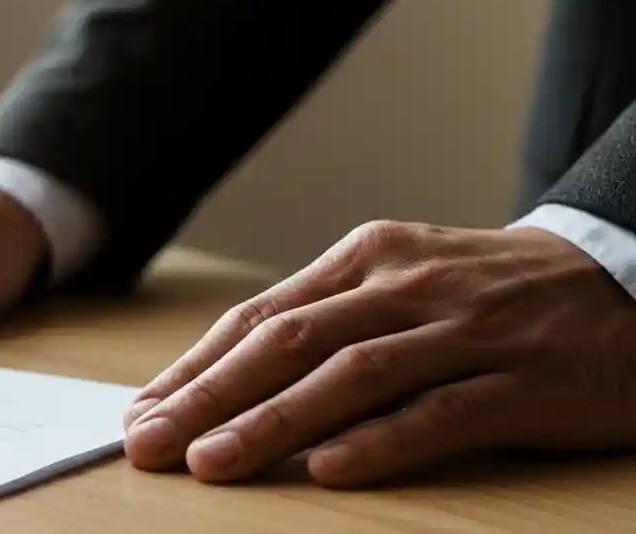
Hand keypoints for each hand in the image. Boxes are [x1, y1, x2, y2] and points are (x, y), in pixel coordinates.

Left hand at [123, 221, 635, 486]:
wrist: (624, 275)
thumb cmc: (490, 292)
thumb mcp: (401, 283)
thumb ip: (326, 323)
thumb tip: (232, 385)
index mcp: (366, 259)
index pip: (260, 317)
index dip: (195, 368)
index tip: (141, 411)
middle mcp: (405, 286)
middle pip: (289, 342)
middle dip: (208, 397)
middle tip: (148, 443)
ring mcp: (464, 332)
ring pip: (351, 375)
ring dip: (273, 422)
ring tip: (212, 463)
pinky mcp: (522, 380)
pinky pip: (441, 412)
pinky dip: (381, 441)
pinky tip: (330, 470)